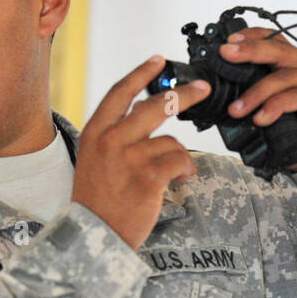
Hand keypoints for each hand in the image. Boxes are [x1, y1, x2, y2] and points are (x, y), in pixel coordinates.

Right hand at [72, 56, 210, 250]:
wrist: (93, 237)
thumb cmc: (96, 203)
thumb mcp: (94, 161)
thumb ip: (116, 134)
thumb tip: (143, 109)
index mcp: (95, 133)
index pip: (120, 93)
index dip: (141, 73)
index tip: (159, 60)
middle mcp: (111, 140)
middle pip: (155, 105)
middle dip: (185, 94)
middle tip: (202, 89)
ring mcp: (130, 158)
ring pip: (171, 140)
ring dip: (179, 156)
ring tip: (175, 173)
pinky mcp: (149, 177)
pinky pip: (180, 161)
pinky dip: (185, 170)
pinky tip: (179, 180)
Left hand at [219, 26, 296, 171]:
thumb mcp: (278, 111)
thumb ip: (260, 101)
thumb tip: (228, 106)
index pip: (275, 40)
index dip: (253, 36)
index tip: (230, 41)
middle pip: (278, 50)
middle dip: (249, 51)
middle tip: (226, 54)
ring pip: (284, 76)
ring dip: (256, 92)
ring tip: (236, 109)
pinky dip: (277, 106)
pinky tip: (262, 118)